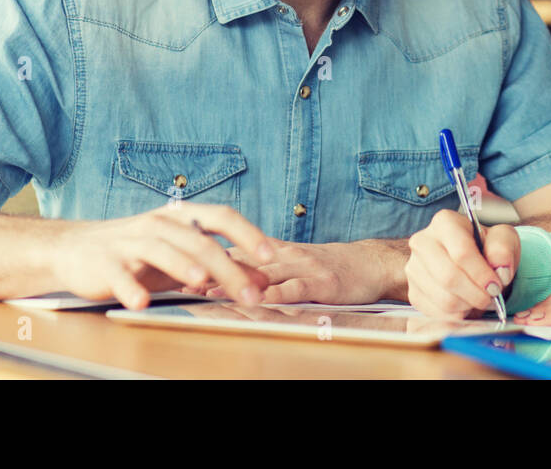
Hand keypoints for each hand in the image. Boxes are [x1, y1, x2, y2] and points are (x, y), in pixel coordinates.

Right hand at [50, 202, 274, 309]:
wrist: (76, 249)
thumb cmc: (139, 254)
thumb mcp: (183, 258)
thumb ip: (223, 266)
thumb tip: (263, 280)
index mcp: (181, 217)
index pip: (221, 217)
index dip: (247, 233)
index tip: (270, 255)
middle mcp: (158, 223)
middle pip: (198, 241)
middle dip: (228, 268)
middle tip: (250, 295)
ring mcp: (130, 241)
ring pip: (162, 249)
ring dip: (182, 265)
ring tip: (202, 280)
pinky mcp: (104, 262)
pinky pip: (119, 275)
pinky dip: (130, 288)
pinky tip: (141, 303)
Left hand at [191, 240, 398, 304]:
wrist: (370, 264)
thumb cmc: (333, 267)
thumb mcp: (297, 262)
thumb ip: (269, 268)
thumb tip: (234, 275)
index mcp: (279, 251)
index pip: (237, 251)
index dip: (208, 257)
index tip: (180, 264)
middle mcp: (287, 255)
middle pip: (243, 261)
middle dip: (211, 270)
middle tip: (182, 279)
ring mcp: (303, 267)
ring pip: (263, 274)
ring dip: (234, 281)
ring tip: (207, 291)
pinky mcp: (320, 283)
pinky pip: (294, 288)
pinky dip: (274, 293)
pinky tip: (256, 298)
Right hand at [405, 208, 518, 318]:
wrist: (470, 262)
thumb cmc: (486, 248)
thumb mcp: (503, 239)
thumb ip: (503, 248)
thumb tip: (500, 268)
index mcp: (445, 222)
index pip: (461, 252)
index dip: (482, 274)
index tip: (496, 285)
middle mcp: (423, 242)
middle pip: (448, 277)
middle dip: (475, 293)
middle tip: (490, 297)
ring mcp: (414, 268)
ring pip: (443, 298)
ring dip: (468, 305)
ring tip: (478, 298)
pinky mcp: (413, 292)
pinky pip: (436, 313)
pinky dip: (457, 315)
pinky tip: (465, 304)